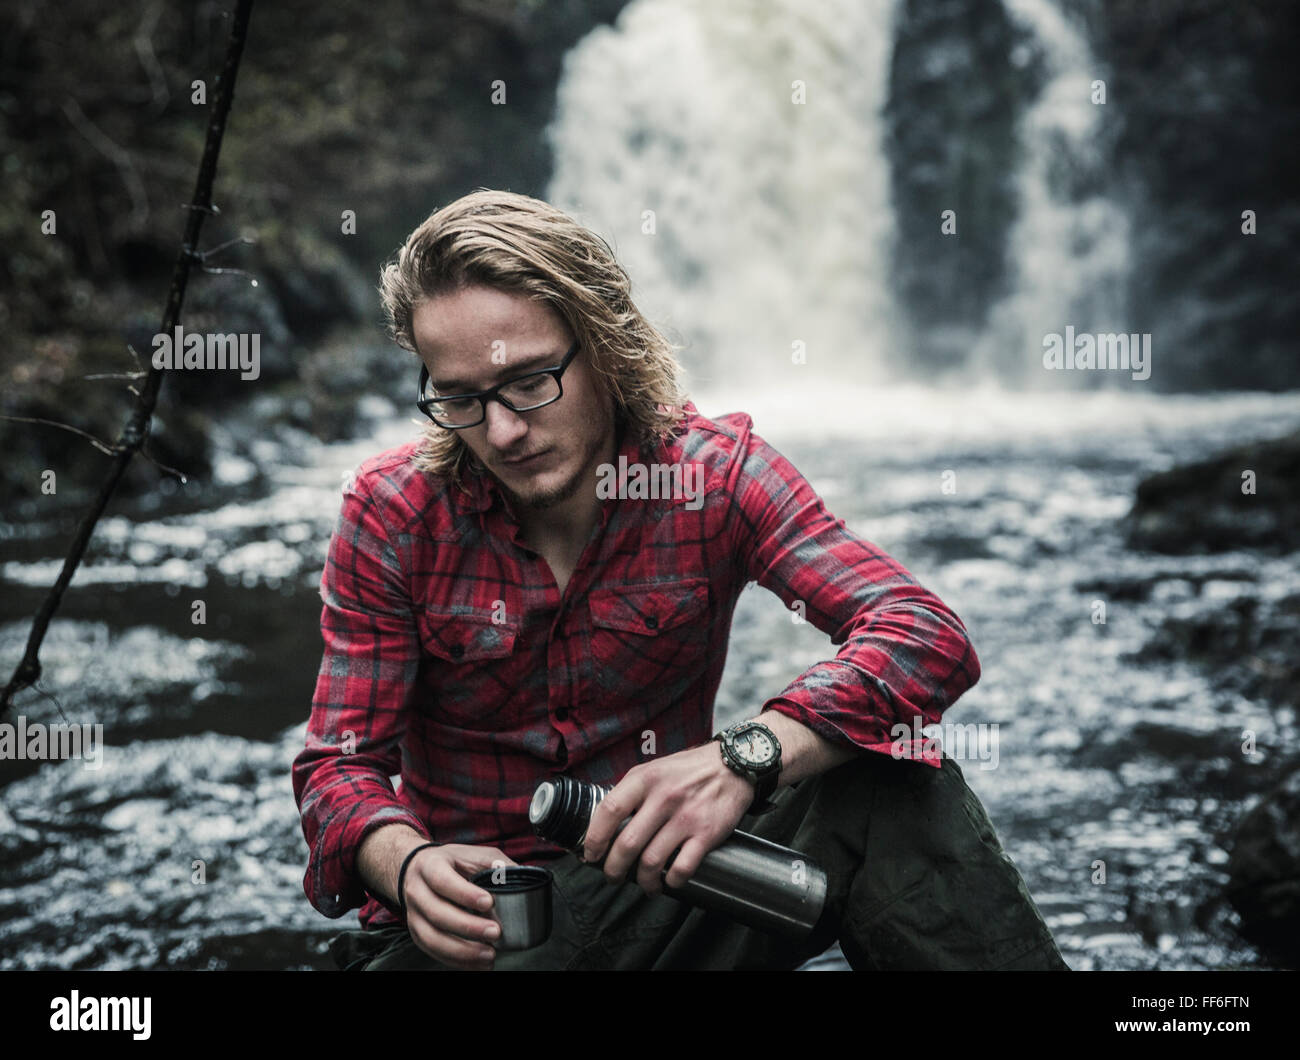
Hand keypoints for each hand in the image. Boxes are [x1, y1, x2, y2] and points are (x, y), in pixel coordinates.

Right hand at [401, 843, 517, 970]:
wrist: (417, 870)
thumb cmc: (452, 862)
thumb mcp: (472, 854)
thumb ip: (494, 863)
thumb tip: (516, 875)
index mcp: (430, 865)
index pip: (443, 881)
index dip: (465, 894)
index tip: (489, 903)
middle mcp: (417, 891)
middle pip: (437, 914)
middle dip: (468, 927)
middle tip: (496, 932)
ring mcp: (414, 915)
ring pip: (433, 938)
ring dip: (462, 951)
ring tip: (489, 955)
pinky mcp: (417, 933)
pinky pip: (433, 952)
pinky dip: (456, 961)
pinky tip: (477, 964)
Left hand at [581, 743, 754, 893]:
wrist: (734, 765)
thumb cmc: (689, 770)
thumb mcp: (654, 769)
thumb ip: (631, 792)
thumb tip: (604, 822)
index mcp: (645, 779)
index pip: (609, 811)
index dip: (595, 838)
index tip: (591, 855)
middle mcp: (664, 797)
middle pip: (627, 844)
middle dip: (614, 869)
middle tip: (613, 876)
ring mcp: (686, 817)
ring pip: (652, 861)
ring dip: (644, 881)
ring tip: (644, 884)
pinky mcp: (707, 834)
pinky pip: (682, 868)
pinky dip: (673, 882)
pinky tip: (671, 881)